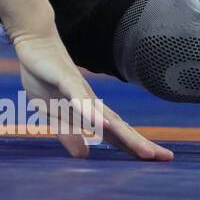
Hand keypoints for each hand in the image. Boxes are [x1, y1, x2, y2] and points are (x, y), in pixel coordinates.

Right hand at [13, 33, 173, 160]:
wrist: (34, 41)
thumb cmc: (44, 76)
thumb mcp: (50, 112)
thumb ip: (66, 133)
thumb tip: (83, 155)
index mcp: (88, 110)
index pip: (115, 132)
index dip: (134, 146)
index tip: (158, 158)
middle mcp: (90, 101)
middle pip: (119, 126)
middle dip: (140, 143)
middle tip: (165, 158)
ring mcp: (80, 90)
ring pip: (106, 116)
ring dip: (125, 134)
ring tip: (144, 151)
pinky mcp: (66, 80)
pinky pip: (80, 100)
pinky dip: (91, 114)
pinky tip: (102, 126)